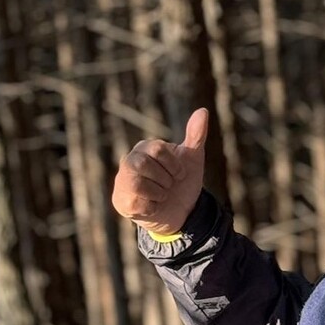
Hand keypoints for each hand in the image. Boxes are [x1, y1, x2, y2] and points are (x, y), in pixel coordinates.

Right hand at [112, 108, 208, 235]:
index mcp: (145, 147)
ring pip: (137, 184)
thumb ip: (196, 136)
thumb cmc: (183, 183)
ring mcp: (122, 181)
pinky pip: (135, 202)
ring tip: (162, 196)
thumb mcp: (193, 159)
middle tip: (169, 186)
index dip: (174, 165)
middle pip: (143, 164)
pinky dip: (151, 207)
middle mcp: (130, 161)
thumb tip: (203, 111)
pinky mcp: (120, 201)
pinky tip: (153, 207)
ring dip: (159, 194)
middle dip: (165, 180)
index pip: (157, 148)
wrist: (182, 213)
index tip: (180, 174)